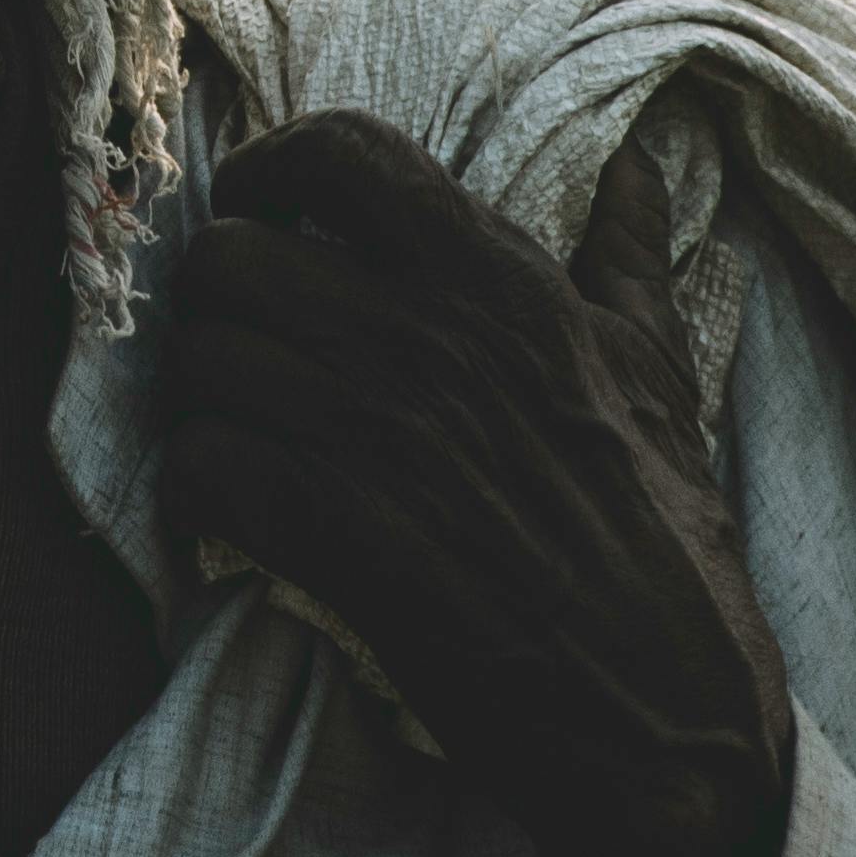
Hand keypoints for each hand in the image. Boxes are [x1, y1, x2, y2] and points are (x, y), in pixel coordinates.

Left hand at [163, 111, 795, 856]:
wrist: (660, 704)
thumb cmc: (663, 531)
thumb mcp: (659, 366)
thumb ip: (627, 250)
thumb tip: (642, 155)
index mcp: (499, 278)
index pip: (338, 152)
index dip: (270, 166)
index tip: (260, 204)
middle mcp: (424, 335)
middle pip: (228, 255)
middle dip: (214, 297)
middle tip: (239, 339)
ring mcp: (370, 432)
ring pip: (198, 359)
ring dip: (198, 395)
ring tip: (233, 426)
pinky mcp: (328, 532)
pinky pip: (195, 463)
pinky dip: (192, 484)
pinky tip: (227, 506)